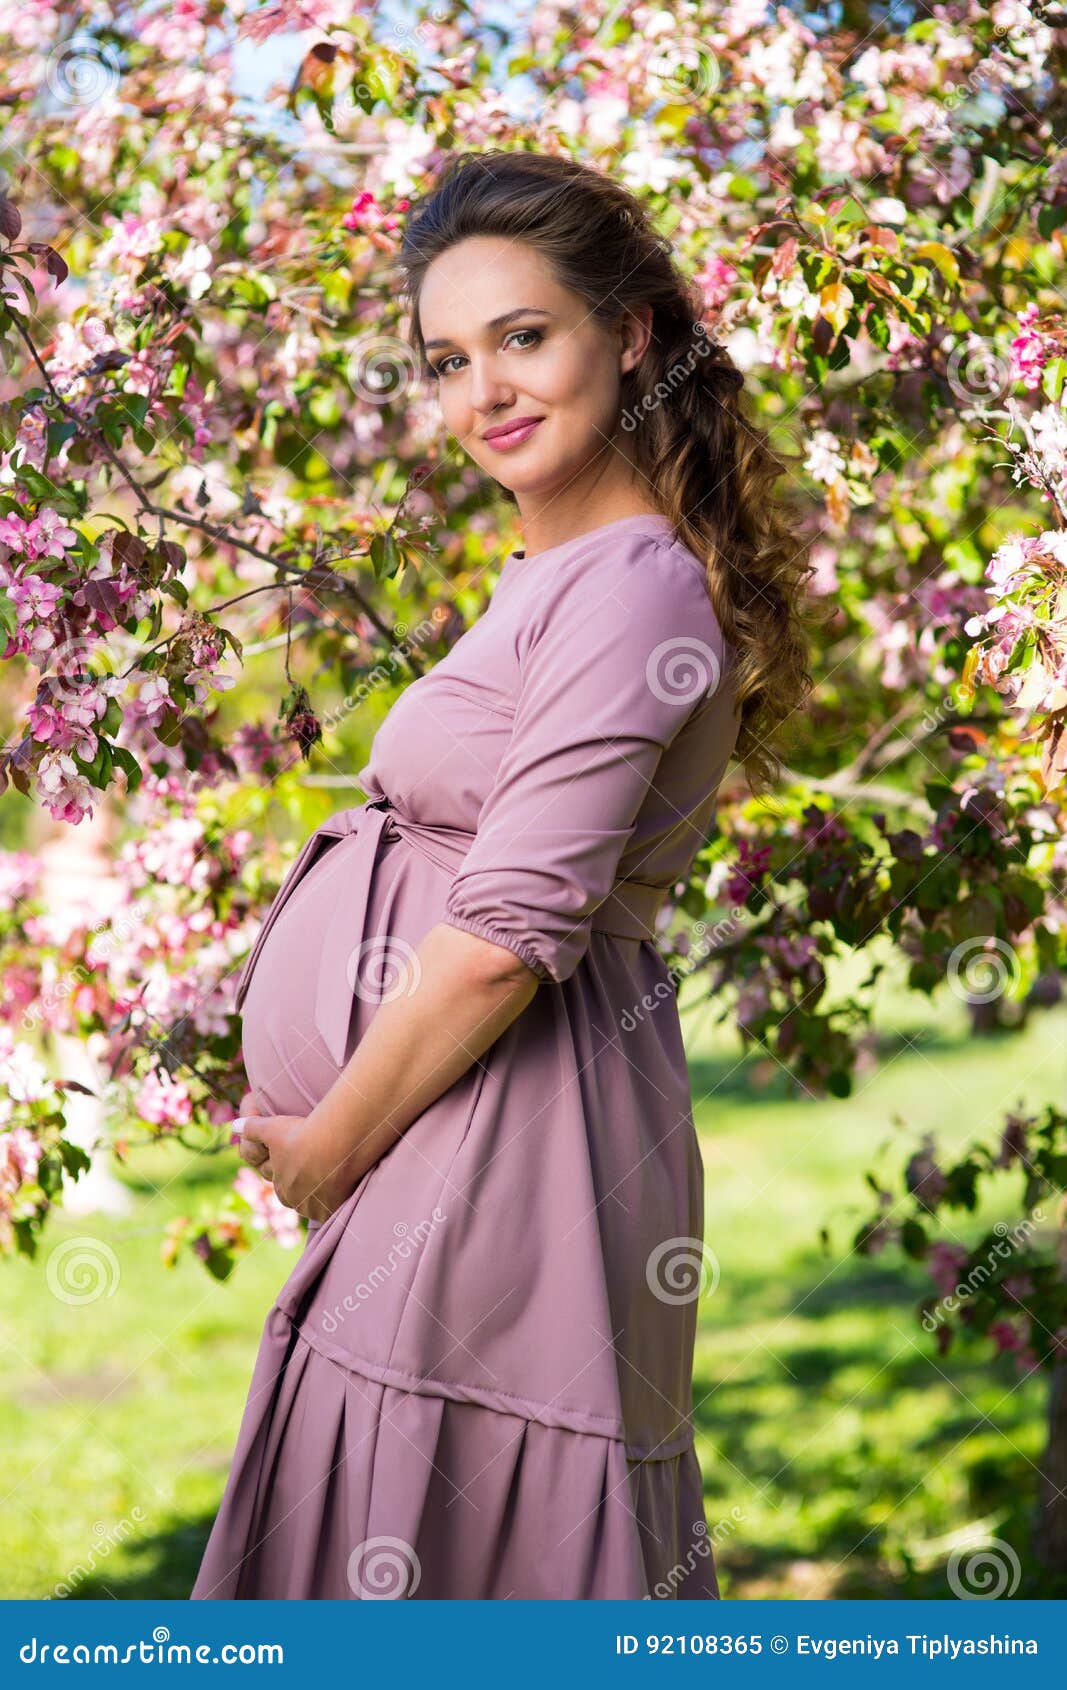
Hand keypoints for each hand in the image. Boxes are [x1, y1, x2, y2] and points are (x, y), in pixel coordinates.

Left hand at [233, 1109, 347, 1223]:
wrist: (336, 1144)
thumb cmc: (301, 1135)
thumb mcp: (272, 1128)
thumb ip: (253, 1128)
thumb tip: (235, 1126)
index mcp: (280, 1186)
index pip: (281, 1180)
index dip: (286, 1166)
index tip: (298, 1154)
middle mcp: (295, 1201)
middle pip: (297, 1193)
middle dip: (301, 1182)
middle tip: (314, 1163)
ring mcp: (315, 1207)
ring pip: (314, 1202)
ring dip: (318, 1192)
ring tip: (329, 1173)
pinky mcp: (334, 1209)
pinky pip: (332, 1208)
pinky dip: (334, 1199)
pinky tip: (340, 1186)